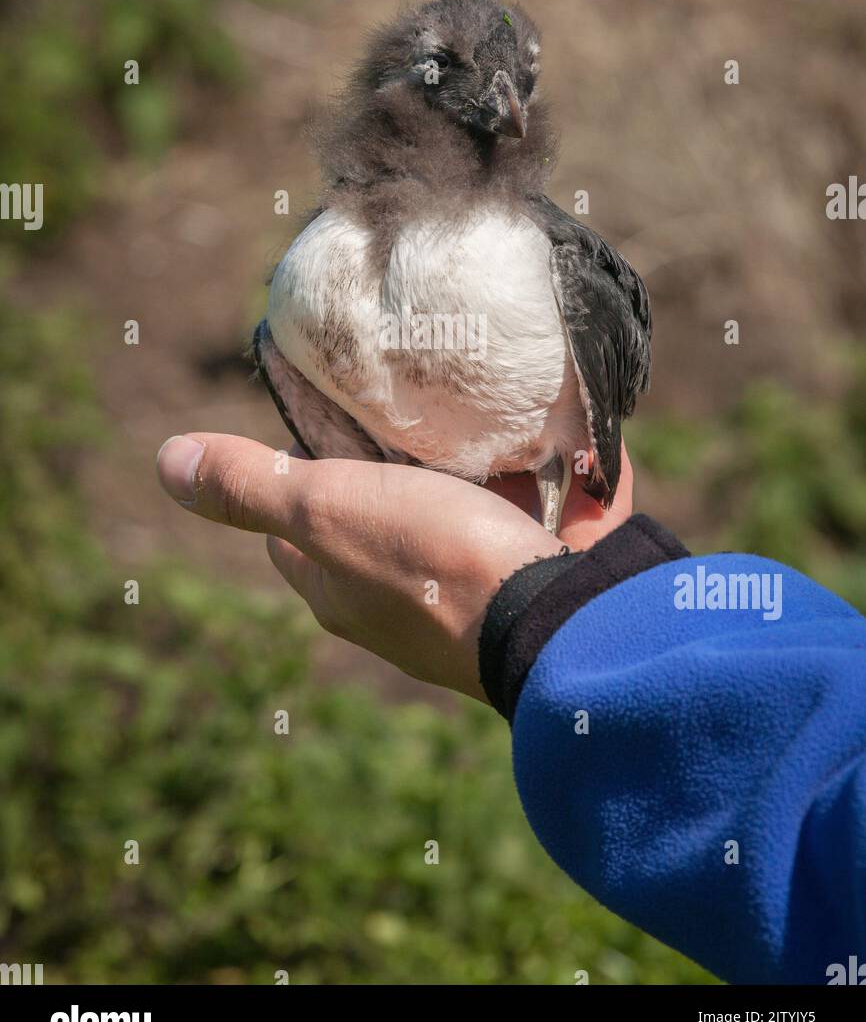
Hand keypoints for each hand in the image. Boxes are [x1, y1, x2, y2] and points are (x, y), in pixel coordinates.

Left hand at [157, 435, 632, 702]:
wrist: (560, 621)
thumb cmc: (432, 564)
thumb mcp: (326, 510)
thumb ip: (251, 487)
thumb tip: (166, 461)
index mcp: (339, 590)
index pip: (294, 529)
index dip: (296, 474)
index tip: (322, 420)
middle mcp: (398, 606)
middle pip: (378, 519)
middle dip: (390, 469)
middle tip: (406, 400)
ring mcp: (473, 598)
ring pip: (461, 517)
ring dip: (468, 474)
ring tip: (474, 407)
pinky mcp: (541, 581)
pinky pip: (532, 518)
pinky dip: (535, 484)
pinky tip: (542, 439)